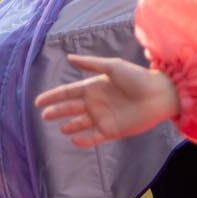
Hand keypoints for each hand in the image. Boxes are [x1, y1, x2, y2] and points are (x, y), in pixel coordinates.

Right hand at [35, 54, 180, 148]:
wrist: (158, 95)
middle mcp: (97, 102)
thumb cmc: (137, 77)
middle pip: (71, 108)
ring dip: (71, 126)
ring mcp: (104, 117)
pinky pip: (94, 137)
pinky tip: (75, 140)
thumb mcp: (113, 67)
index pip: (68, 92)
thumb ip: (91, 64)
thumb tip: (69, 57)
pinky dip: (84, 140)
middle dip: (57, 111)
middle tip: (44, 115)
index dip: (53, 96)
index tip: (38, 102)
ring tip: (60, 128)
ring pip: (81, 123)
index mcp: (95, 86)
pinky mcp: (112, 131)